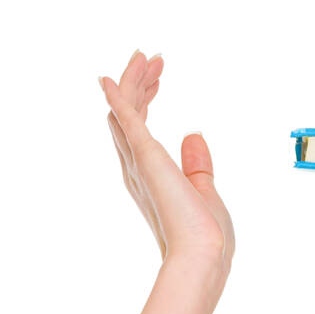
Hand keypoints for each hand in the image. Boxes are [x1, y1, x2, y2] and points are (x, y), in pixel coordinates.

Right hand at [99, 50, 233, 274]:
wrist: (202, 257)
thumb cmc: (205, 236)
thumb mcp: (204, 192)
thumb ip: (196, 166)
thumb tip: (194, 135)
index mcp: (149, 177)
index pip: (140, 129)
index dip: (145, 100)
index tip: (157, 80)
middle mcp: (136, 169)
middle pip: (127, 115)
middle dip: (137, 84)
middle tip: (151, 60)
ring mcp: (138, 163)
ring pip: (126, 110)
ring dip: (134, 81)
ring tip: (147, 57)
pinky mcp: (146, 158)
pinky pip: (127, 120)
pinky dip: (118, 97)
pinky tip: (109, 78)